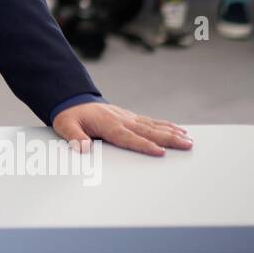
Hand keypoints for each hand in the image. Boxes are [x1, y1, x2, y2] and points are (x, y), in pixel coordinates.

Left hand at [52, 101, 192, 156]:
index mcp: (107, 124)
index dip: (144, 145)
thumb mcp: (65, 125)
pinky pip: (151, 122)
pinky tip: (178, 130)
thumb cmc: (70, 116)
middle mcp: (122, 120)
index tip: (160, 152)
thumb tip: (83, 148)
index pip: (128, 137)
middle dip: (169, 139)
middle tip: (187, 145)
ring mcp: (128, 118)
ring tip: (189, 139)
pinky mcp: (130, 118)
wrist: (72, 100)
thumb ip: (74, 137)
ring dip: (172, 132)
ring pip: (153, 126)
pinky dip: (166, 126)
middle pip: (148, 131)